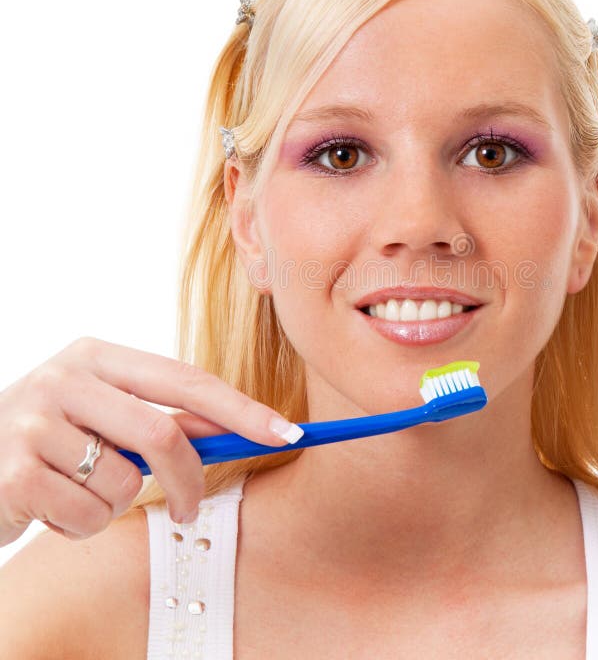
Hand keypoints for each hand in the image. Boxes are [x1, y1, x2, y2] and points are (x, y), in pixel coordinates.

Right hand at [0, 336, 300, 545]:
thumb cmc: (51, 438)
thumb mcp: (103, 414)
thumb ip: (162, 418)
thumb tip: (237, 428)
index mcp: (97, 356)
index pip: (187, 379)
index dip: (242, 409)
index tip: (287, 432)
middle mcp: (65, 378)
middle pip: (162, 434)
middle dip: (190, 480)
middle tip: (193, 509)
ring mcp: (33, 422)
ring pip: (124, 483)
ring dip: (117, 505)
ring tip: (82, 494)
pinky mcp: (10, 471)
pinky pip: (85, 514)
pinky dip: (83, 525)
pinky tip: (52, 509)